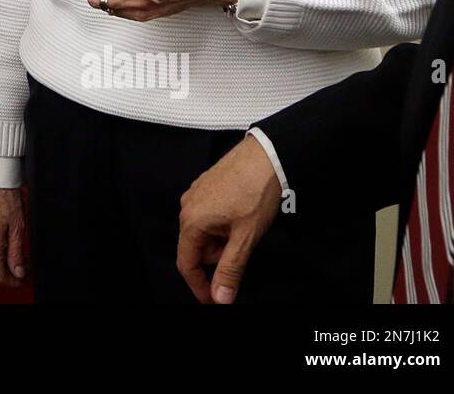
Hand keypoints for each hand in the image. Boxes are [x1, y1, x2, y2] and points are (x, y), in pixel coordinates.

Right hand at [0, 185, 27, 287]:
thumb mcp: (17, 228)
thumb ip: (16, 253)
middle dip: (8, 276)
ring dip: (3, 266)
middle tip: (24, 270)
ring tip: (20, 257)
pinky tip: (9, 248)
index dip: (12, 282)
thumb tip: (18, 271)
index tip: (24, 278)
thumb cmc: (5, 199)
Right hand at [177, 134, 282, 303]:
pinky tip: (241, 215)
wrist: (267, 155)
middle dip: (218, 256)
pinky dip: (223, 223)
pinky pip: (208, 215)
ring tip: (245, 228)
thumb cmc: (255, 193)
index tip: (216, 299)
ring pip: (204, 231)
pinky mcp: (205, 185)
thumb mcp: (245, 238)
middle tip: (243, 248)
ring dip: (222, 239)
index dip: (200, 286)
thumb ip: (229, 270)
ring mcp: (195, 193)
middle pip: (196, 248)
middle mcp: (186, 206)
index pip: (186, 264)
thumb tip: (220, 298)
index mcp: (191, 221)